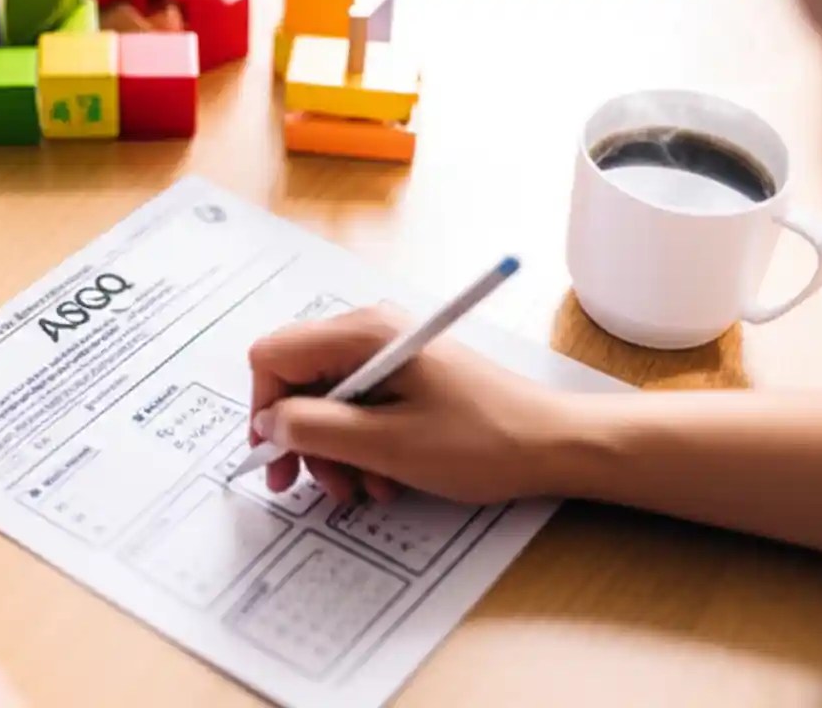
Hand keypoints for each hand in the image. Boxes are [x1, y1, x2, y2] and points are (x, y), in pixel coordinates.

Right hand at [247, 307, 571, 504]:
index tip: (275, 458)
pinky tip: (385, 477)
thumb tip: (268, 422)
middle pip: (300, 380)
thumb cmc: (483, 441)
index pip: (275, 355)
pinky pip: (361, 408)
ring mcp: (391, 353)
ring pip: (328, 401)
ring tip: (363, 488)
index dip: (266, 409)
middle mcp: (372, 332)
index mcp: (364, 333)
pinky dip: (362, 446)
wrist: (555, 445)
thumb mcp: (387, 444)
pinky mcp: (408, 376)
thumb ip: (316, 429)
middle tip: (317, 486)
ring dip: (335, 451)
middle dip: (303, 438)